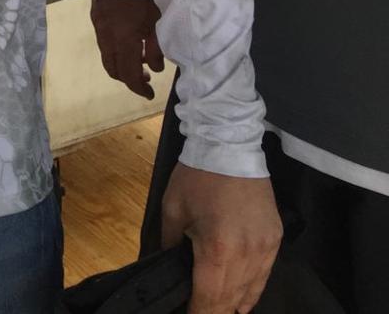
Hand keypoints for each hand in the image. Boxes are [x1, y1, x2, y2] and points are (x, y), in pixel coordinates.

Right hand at [90, 0, 164, 97]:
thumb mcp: (159, 21)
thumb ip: (156, 47)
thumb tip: (154, 67)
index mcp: (124, 41)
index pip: (128, 75)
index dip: (139, 88)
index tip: (149, 94)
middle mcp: (106, 36)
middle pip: (113, 69)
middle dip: (128, 78)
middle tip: (145, 78)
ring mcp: (99, 25)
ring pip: (106, 55)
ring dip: (121, 62)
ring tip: (138, 57)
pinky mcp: (96, 14)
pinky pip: (103, 39)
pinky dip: (114, 47)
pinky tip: (127, 38)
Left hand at [162, 163, 280, 313]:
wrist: (230, 143)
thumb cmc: (197, 175)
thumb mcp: (173, 208)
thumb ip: (168, 243)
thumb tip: (165, 266)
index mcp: (218, 250)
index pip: (209, 299)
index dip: (197, 313)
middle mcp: (246, 256)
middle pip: (230, 301)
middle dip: (213, 311)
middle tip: (198, 311)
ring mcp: (265, 249)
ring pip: (250, 292)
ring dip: (233, 304)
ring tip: (217, 310)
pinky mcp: (275, 240)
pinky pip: (264, 276)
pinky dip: (252, 291)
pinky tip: (241, 300)